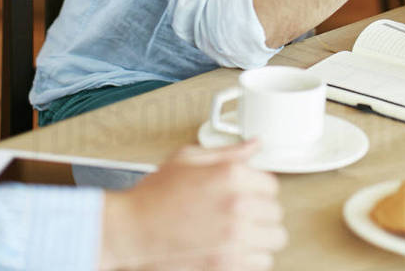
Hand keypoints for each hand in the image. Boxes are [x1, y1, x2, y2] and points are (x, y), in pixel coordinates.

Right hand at [99, 141, 286, 269]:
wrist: (128, 231)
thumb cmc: (153, 197)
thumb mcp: (188, 159)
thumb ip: (228, 152)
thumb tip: (255, 144)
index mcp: (231, 175)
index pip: (272, 184)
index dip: (258, 189)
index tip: (246, 195)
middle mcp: (238, 205)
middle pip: (276, 212)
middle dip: (260, 212)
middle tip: (240, 215)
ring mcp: (235, 237)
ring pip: (275, 238)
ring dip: (261, 236)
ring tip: (240, 233)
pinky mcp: (229, 264)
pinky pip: (263, 261)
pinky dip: (252, 257)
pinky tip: (233, 249)